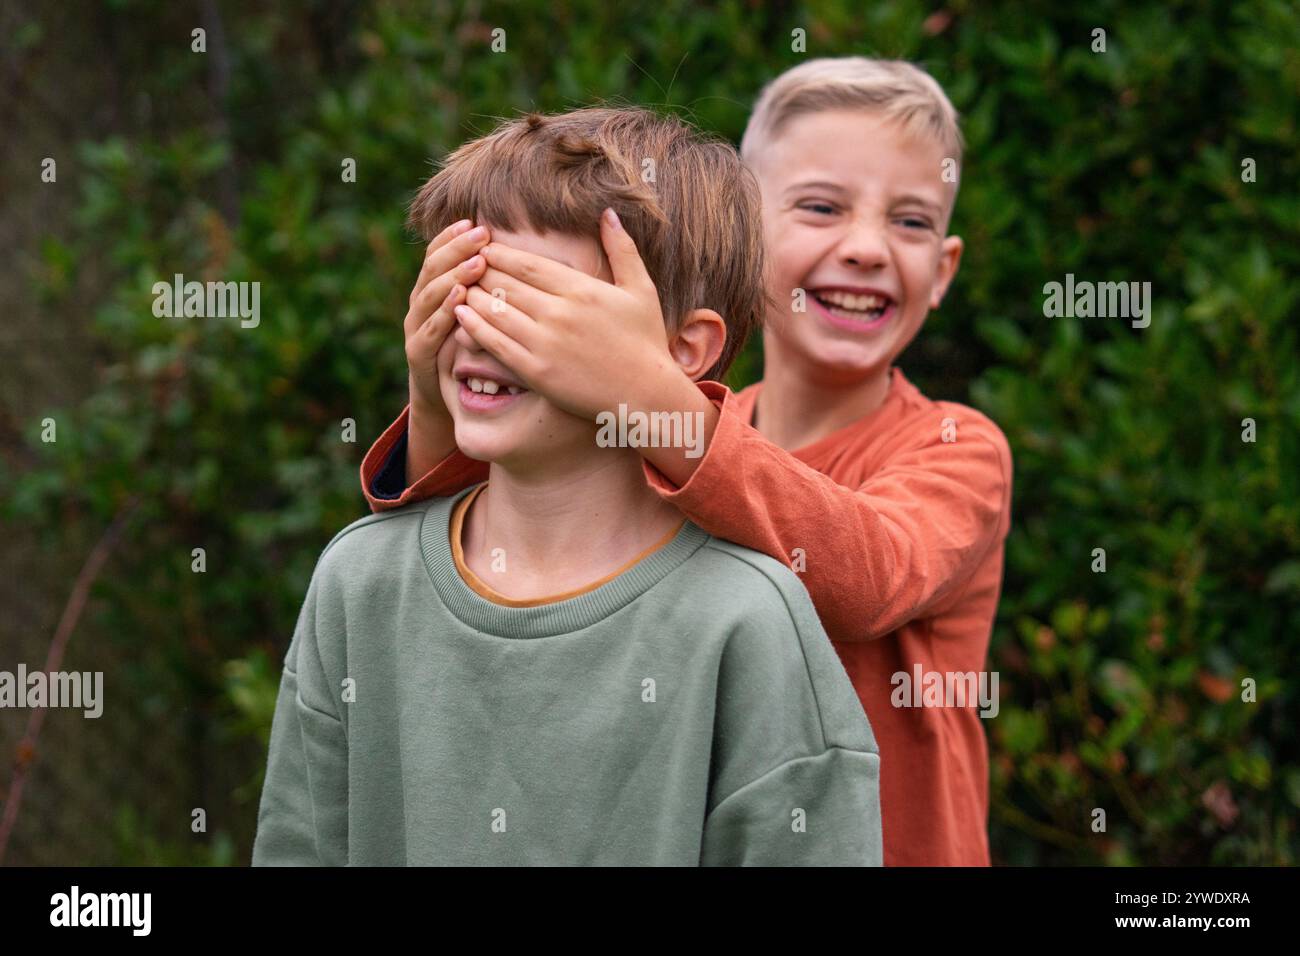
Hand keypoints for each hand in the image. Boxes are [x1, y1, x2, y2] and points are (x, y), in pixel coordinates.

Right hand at [402, 220, 490, 481]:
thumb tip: (533, 256)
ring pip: (429, 295)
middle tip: (479, 234)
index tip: (476, 221)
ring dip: (452, 277)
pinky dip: (444, 316)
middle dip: (456, 249)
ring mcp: (417, 328)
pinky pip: (430, 331)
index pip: (441, 252)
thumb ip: (497, 285)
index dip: (455, 236)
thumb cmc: (476, 349)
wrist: (448, 397)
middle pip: (433, 267)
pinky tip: (460, 303)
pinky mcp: (419, 354)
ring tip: (475, 265)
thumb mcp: (488, 313)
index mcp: (437, 287)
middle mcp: (422, 303)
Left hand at [451, 208, 675, 420]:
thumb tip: (608, 212)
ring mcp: (545, 343)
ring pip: (495, 310)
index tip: (482, 245)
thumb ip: (622, 249)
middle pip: (505, 283)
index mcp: (581, 289)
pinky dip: (473, 326)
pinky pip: (495, 343)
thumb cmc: (646, 342)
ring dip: (471, 294)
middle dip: (480, 270)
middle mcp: (559, 312)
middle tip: (461, 263)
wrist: (646, 395)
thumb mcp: (641, 289)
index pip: (526, 263)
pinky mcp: (536, 372)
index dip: (498, 252)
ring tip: (457, 285)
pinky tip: (460, 314)